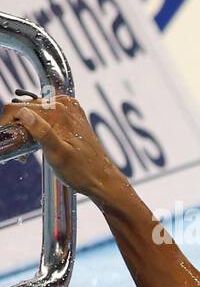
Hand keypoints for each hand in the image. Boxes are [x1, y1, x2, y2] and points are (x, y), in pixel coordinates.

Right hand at [0, 93, 129, 206]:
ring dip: (26, 129)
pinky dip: (38, 128)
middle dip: (17, 128)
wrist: (103, 181)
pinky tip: (38, 144)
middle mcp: (65, 105)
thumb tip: (24, 113)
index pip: (18, 108)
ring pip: (35, 113)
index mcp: (59, 111)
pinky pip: (46, 116)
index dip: (6, 124)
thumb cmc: (83, 172)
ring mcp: (70, 110)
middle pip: (26, 109)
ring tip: (29, 150)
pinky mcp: (71, 118)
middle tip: (20, 150)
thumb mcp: (58, 154)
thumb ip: (42, 132)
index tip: (5, 140)